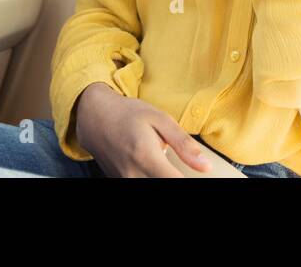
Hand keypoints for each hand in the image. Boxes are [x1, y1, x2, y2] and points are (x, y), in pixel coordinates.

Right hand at [74, 82, 212, 177]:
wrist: (94, 117)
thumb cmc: (128, 114)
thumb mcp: (159, 118)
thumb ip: (183, 144)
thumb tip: (205, 166)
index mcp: (146, 157)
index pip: (175, 183)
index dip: (189, 181)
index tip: (200, 175)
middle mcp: (133, 174)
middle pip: (164, 186)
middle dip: (174, 177)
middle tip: (173, 162)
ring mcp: (124, 181)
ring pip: (152, 186)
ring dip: (162, 176)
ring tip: (160, 161)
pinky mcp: (119, 183)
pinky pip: (140, 184)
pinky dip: (150, 176)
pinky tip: (151, 165)